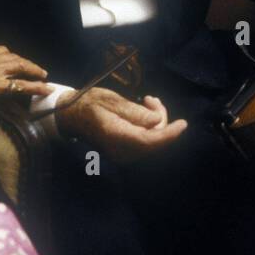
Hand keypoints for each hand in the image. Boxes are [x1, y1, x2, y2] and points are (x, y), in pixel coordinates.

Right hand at [0, 43, 50, 114]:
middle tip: (33, 69)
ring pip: (21, 67)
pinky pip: (21, 86)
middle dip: (25, 63)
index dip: (8, 58)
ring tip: (43, 76)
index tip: (12, 62)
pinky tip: (45, 89)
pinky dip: (36, 87)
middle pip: (12, 57)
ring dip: (34, 71)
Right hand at [54, 87, 186, 162]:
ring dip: (156, 123)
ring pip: (151, 143)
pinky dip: (150, 128)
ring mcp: (122, 155)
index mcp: (115, 135)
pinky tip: (145, 112)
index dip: (169, 134)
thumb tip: (157, 122)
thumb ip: (134, 112)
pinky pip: (144, 143)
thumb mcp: (111, 100)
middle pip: (153, 142)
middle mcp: (120, 151)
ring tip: (147, 101)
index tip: (183, 123)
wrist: (71, 116)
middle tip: (151, 99)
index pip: (148, 141)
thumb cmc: (89, 103)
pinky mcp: (124, 153)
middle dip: (161, 121)